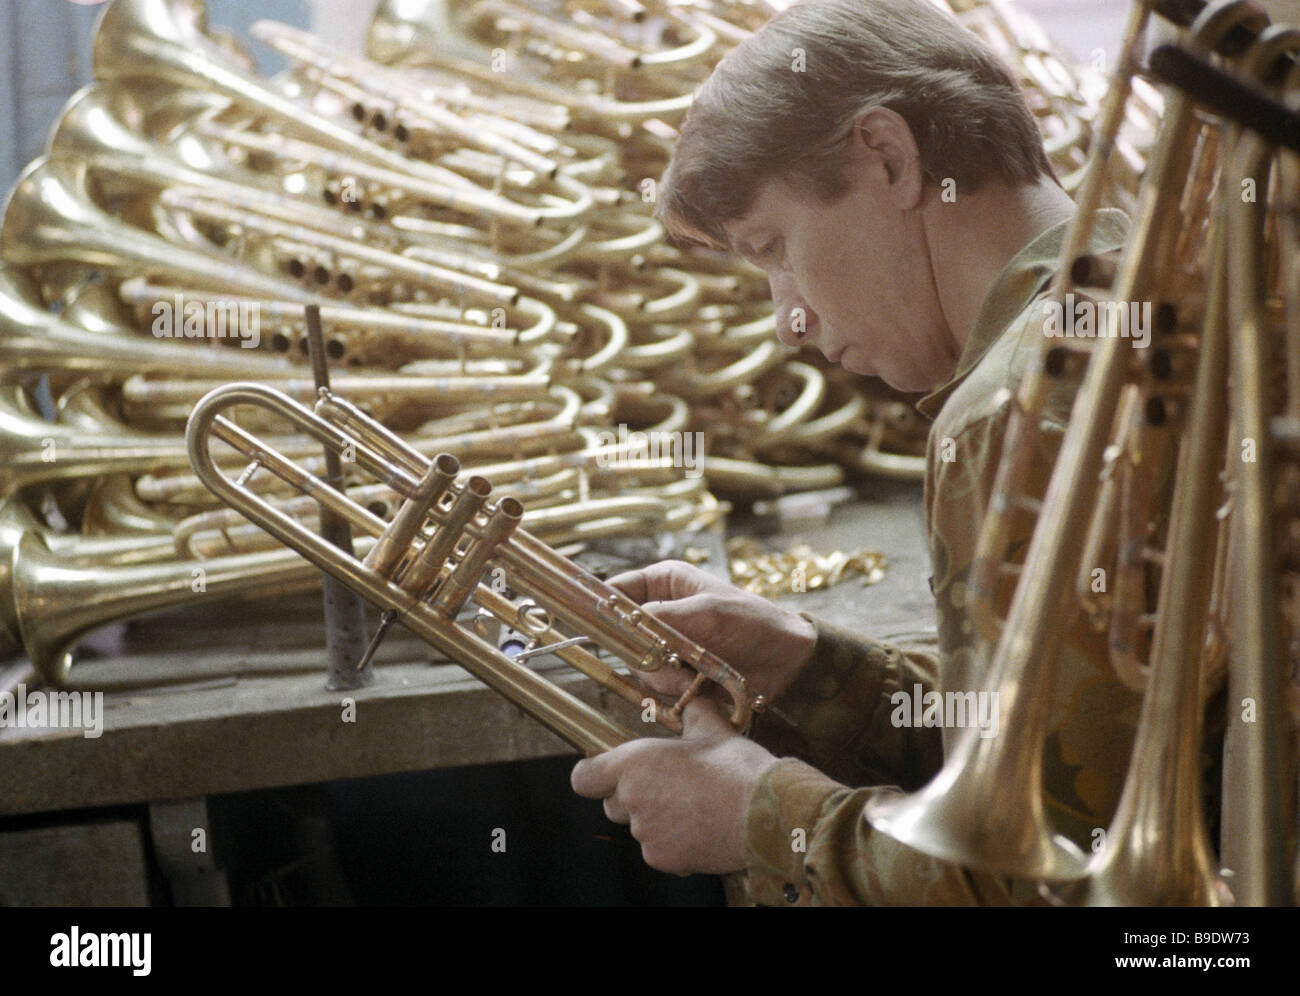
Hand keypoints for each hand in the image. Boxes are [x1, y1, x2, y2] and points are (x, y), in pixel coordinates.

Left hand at [570, 697, 780, 874]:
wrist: (766, 813)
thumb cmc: (737, 768)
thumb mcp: (712, 728)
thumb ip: (691, 712)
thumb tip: (691, 702)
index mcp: (634, 763)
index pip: (583, 778)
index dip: (594, 774)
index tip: (606, 771)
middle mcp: (633, 800)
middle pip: (612, 803)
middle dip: (632, 796)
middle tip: (666, 786)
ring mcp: (647, 834)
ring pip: (638, 827)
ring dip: (656, 819)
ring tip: (692, 806)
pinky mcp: (665, 860)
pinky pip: (658, 850)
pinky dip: (673, 843)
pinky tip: (700, 828)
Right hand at [607, 559, 816, 702]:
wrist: (787, 662)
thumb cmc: (753, 623)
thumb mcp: (708, 612)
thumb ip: (663, 615)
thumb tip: (624, 619)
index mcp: (664, 583)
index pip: (616, 591)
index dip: (600, 608)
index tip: (593, 626)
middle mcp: (660, 611)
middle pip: (621, 634)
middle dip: (642, 651)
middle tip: (667, 657)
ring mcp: (667, 644)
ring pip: (637, 664)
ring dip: (661, 673)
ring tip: (692, 672)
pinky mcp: (676, 672)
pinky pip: (655, 684)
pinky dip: (672, 688)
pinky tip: (697, 685)